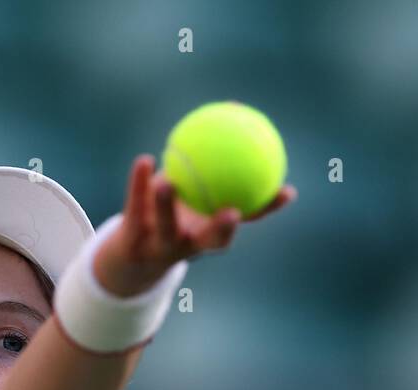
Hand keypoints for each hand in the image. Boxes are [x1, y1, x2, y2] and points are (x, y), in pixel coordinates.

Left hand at [93, 153, 295, 297]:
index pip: (245, 221)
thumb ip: (213, 159)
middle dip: (223, 229)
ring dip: (167, 208)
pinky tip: (144, 161)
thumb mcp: (192, 188)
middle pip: (211, 242)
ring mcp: (160, 246)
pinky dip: (139, 184)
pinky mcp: (132, 239)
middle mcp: (190, 244)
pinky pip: (136, 207)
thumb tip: (234, 108)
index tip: (286, 191)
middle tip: (232, 211)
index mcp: (212, 232)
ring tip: (168, 183)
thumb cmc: (172, 212)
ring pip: (166, 229)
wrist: (131, 253)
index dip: (266, 208)